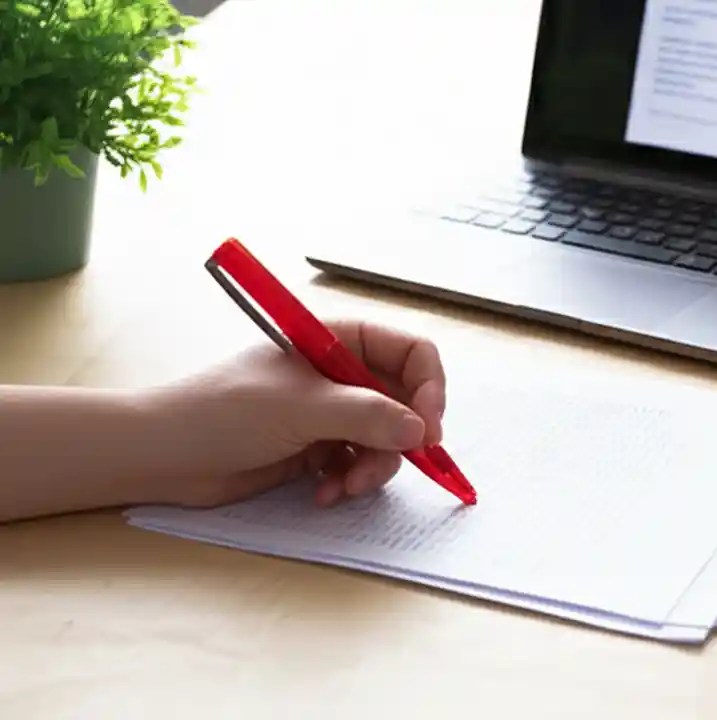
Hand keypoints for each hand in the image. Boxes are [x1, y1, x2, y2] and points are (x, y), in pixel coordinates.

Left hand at [139, 319, 445, 508]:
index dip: (428, 387)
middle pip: (405, 400)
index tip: (428, 428)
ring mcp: (329, 413)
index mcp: (336, 340)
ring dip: (373, 467)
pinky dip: (349, 481)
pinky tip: (322, 492)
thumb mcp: (301, 409)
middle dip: (401, 437)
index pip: (409, 352)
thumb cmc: (222, 412)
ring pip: (386, 439)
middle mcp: (339, 373)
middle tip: (392, 464)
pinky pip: (359, 464)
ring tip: (344, 485)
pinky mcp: (317, 449)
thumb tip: (422, 431)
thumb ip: (366, 416)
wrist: (163, 456)